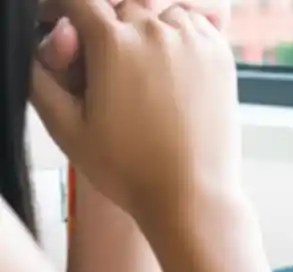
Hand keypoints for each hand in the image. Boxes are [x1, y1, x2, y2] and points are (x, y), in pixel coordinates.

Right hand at [31, 0, 241, 232]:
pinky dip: (178, 34)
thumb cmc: (128, 169)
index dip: (59, 8)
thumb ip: (40, 77)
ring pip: (159, 12)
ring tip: (137, 68)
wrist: (192, 196)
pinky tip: (168, 66)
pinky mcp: (221, 57)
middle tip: (100, 64)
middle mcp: (155, 33)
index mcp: (112, 44)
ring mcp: (194, 42)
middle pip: (119, 7)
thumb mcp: (65, 127)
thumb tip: (35, 45)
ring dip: (144, 28)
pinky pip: (194, 24)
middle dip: (104, 27)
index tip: (58, 25)